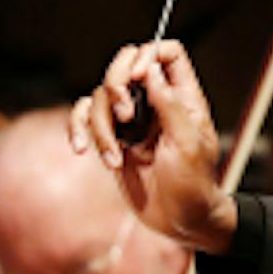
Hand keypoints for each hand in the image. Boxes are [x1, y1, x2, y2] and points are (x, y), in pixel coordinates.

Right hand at [71, 41, 233, 251]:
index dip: (149, 55)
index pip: (167, 53)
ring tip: (115, 159)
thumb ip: (170, 104)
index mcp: (183, 97)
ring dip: (101, 127)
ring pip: (100, 96)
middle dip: (116, 84)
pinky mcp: (112, 138)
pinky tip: (83, 150)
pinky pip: (85, 118)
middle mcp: (156, 102)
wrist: (179, 220)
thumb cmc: (193, 185)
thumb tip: (151, 69)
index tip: (140, 79)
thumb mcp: (188, 144)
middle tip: (126, 116)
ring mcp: (132, 120)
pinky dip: (79, 130)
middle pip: (125, 63)